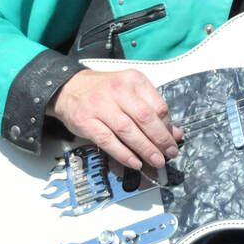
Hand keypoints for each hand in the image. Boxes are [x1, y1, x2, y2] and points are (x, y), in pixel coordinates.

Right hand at [46, 69, 182, 170]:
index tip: (172, 140)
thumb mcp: (130, 93)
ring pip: (128, 130)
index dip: (167, 126)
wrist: (69, 88)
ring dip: (145, 149)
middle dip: (161, 139)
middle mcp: (117, 90)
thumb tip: (175, 133)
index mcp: (133, 80)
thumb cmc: (104, 92)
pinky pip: (108, 140)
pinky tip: (134, 162)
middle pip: (145, 118)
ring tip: (156, 161)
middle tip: (170, 153)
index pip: (158, 106)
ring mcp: (100, 105)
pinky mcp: (86, 121)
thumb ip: (152, 111)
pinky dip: (123, 153)